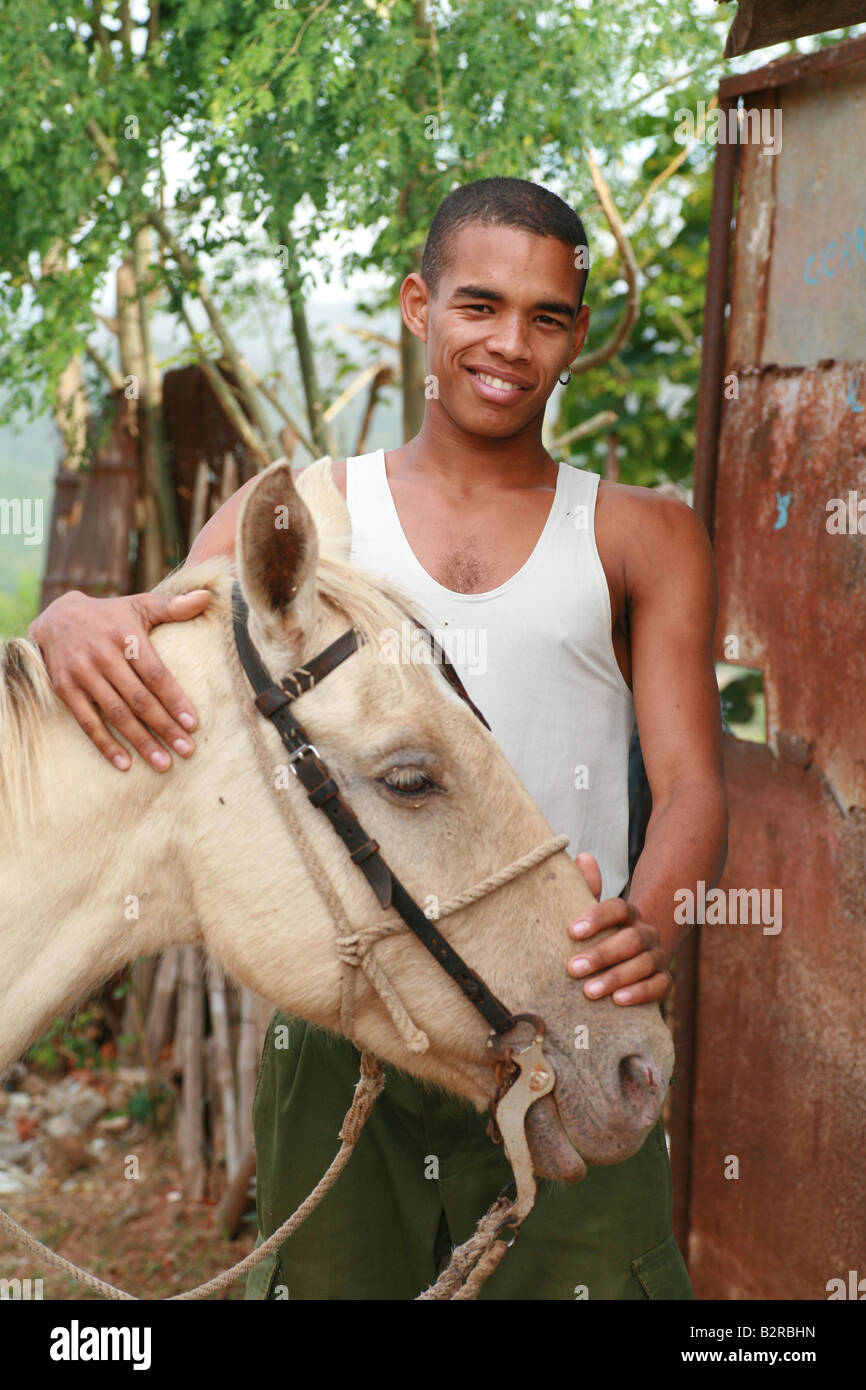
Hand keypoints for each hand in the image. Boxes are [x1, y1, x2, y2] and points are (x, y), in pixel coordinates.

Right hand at [29, 588, 210, 771]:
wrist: (56, 618)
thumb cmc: (109, 616)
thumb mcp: (139, 605)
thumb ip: (173, 606)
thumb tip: (208, 596)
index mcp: (125, 636)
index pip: (155, 674)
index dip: (174, 699)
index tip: (193, 723)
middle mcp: (103, 656)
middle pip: (138, 699)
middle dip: (164, 727)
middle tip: (186, 750)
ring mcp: (82, 675)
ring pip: (115, 714)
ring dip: (140, 741)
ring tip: (162, 763)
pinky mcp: (65, 690)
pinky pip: (87, 722)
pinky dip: (105, 744)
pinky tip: (124, 763)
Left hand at [566, 853, 670, 1005]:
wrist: (630, 957)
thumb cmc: (601, 935)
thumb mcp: (590, 913)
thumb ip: (586, 887)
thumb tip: (583, 857)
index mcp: (628, 913)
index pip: (618, 909)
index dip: (597, 918)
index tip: (572, 931)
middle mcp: (645, 932)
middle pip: (630, 939)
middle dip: (601, 954)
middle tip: (572, 968)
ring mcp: (656, 956)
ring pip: (643, 963)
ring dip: (616, 976)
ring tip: (589, 990)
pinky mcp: (662, 979)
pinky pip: (659, 985)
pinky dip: (640, 993)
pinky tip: (618, 1000)